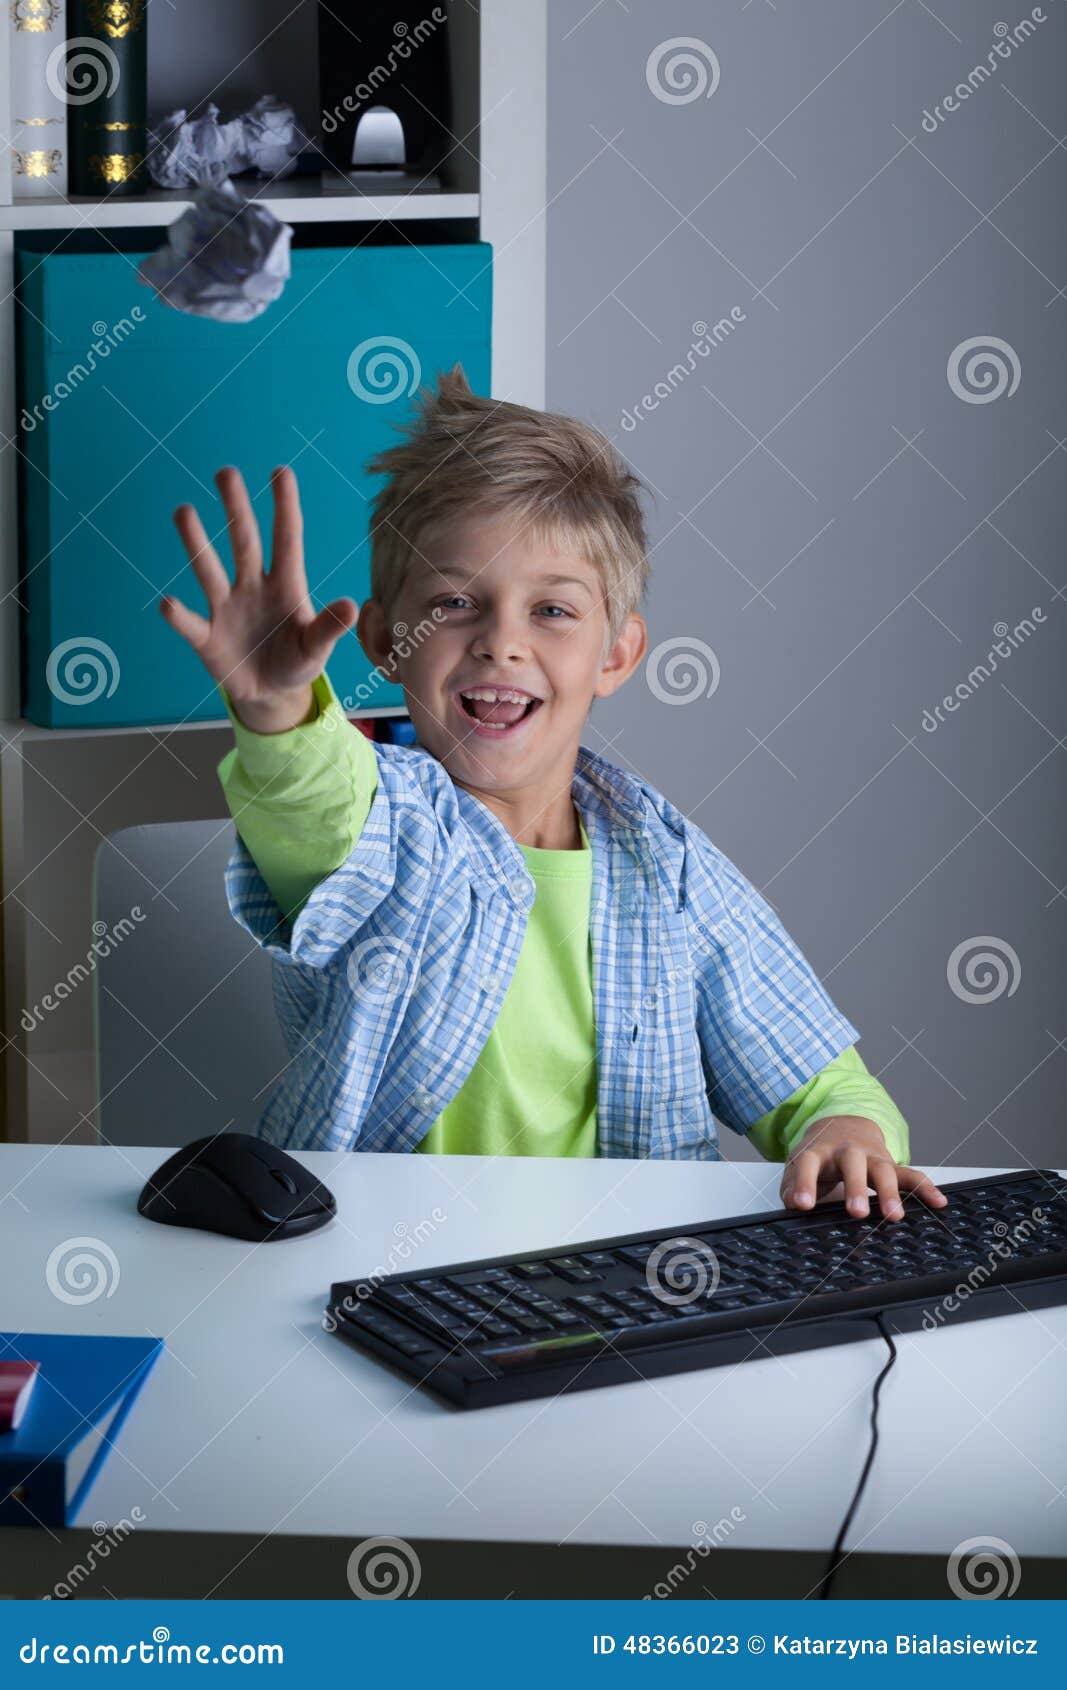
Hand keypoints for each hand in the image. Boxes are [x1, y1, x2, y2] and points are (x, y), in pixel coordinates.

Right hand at [163, 464, 357, 732]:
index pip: (287, 540)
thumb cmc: (299, 661)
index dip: (284, 507)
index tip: (280, 471)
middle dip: (237, 509)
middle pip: (244, 543)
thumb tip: (352, 605)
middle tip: (226, 472)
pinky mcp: (207, 639)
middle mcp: (253, 588)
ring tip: (184, 512)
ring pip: (210, 571)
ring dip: (196, 544)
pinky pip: (191, 624)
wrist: (272, 694)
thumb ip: (330, 628)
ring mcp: (227, 609)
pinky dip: (180, 617)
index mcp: (286, 585)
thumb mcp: (318, 648)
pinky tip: (168, 604)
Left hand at [780, 1115, 947, 1221]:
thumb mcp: (797, 1166)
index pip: (808, 1163)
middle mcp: (847, 1150)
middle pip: (852, 1163)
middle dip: (856, 1188)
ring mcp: (871, 1156)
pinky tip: (938, 1202)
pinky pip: (910, 1174)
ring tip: (894, 1216)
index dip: (804, 1183)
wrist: (841, 1126)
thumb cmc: (818, 1156)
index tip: (803, 1204)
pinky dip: (925, 1187)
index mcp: (819, 1151)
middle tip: (856, 1212)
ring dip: (890, 1192)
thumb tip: (794, 1203)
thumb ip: (792, 1186)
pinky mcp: (890, 1164)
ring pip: (883, 1169)